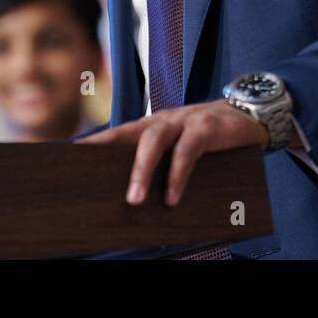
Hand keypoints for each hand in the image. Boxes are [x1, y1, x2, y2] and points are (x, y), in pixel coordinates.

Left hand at [77, 100, 267, 205]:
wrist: (251, 116)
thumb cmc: (210, 140)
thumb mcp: (182, 150)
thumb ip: (163, 167)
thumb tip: (139, 201)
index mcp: (152, 126)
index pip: (115, 133)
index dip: (91, 143)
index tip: (66, 157)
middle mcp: (163, 120)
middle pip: (128, 135)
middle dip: (108, 158)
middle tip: (95, 186)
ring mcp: (184, 120)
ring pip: (154, 140)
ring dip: (142, 170)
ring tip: (135, 199)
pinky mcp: (207, 127)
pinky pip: (187, 150)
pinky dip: (178, 174)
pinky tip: (173, 196)